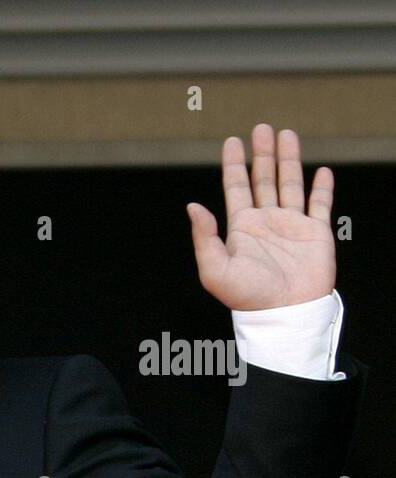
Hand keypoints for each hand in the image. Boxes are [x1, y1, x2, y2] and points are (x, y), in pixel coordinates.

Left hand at [187, 123, 334, 310]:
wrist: (284, 313)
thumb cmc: (247, 297)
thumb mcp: (214, 269)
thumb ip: (204, 237)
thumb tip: (193, 206)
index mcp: (241, 228)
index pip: (236, 187)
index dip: (234, 164)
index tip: (232, 141)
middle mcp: (266, 222)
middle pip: (263, 179)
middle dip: (262, 154)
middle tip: (261, 127)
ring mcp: (292, 225)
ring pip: (290, 183)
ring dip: (289, 159)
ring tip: (286, 134)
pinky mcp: (316, 233)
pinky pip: (320, 204)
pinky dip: (321, 187)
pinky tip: (321, 170)